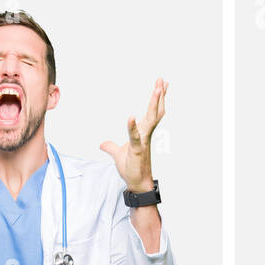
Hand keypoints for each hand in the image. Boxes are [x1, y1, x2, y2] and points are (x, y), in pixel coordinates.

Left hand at [100, 77, 167, 191]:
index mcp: (144, 132)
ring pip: (151, 119)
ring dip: (154, 103)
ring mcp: (143, 141)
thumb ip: (111, 147)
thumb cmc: (131, 168)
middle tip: (162, 80)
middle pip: (155, 111)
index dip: (157, 100)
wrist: (137, 184)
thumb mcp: (117, 154)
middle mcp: (146, 134)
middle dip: (159, 95)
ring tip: (157, 88)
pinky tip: (130, 117)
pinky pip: (135, 136)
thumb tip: (102, 144)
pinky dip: (132, 127)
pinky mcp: (137, 150)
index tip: (162, 86)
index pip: (152, 112)